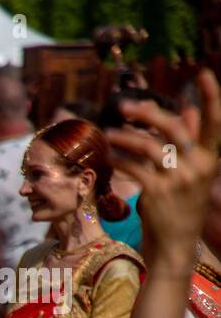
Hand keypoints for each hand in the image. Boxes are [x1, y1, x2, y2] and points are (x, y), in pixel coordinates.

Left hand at [108, 68, 220, 271]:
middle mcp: (198, 166)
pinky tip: (108, 156)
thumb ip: (189, 143)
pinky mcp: (156, 192)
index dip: (212, 96)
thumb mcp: (190, 174)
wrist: (174, 244)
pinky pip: (133, 167)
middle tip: (124, 106)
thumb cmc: (180, 206)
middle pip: (173, 128)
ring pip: (148, 146)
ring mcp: (178, 180)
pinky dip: (119, 159)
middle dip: (147, 113)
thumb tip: (189, 110)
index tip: (203, 73)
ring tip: (108, 134)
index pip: (216, 122)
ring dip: (124, 137)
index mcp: (210, 159)